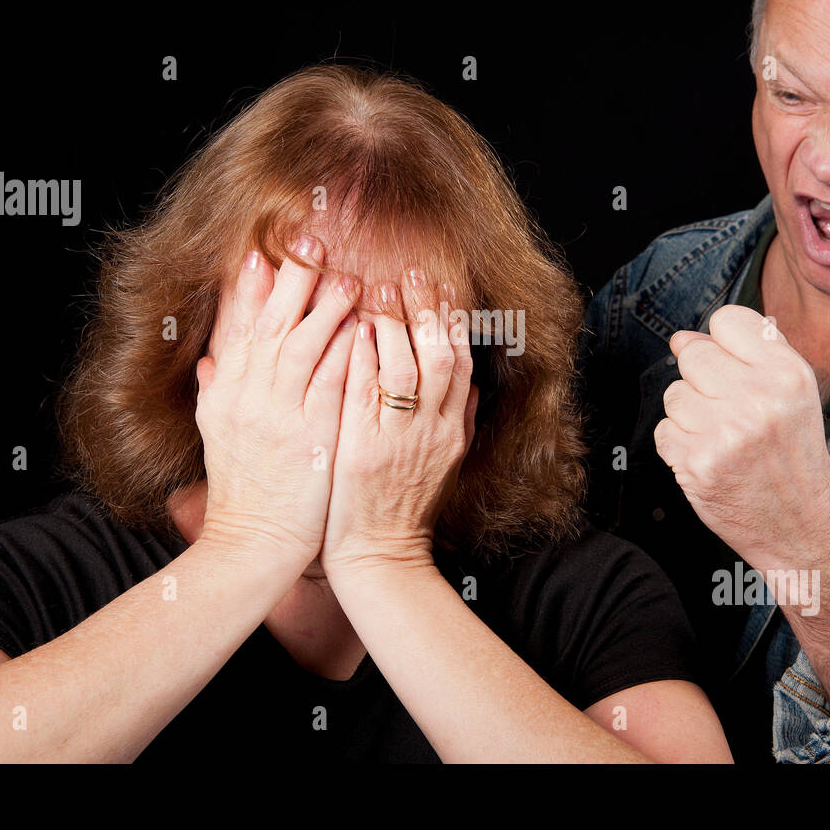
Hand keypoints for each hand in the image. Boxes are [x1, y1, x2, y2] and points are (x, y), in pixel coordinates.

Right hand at [193, 236, 359, 563]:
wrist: (252, 543)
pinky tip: (363, 327)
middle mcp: (247, 397)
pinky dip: (346, 349)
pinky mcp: (311, 435)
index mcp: (225, 394)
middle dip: (292, 279)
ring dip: (326, 306)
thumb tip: (211, 360)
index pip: (237, 328)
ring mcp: (278, 415)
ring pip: (303, 344)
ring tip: (348, 277)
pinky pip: (331, 381)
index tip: (262, 253)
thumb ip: (215, 392)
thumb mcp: (217, 436)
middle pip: (271, 324)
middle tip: (310, 242)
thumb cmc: (243, 491)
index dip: (250, 288)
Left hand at [321, 271, 477, 578]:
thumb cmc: (405, 509)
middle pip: (440, 356)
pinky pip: (366, 396)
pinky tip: (355, 331)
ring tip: (377, 289)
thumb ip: (462, 421)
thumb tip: (474, 387)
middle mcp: (432, 431)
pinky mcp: (364, 452)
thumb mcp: (446, 464)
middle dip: (426, 309)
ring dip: (394, 325)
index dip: (452, 320)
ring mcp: (399, 440)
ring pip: (406, 370)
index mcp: (452, 430)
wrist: (380, 558)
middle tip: (410, 272)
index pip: (461, 362)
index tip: (440, 285)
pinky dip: (364, 360)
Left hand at [653, 304, 829, 569]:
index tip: (733, 368)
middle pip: (693, 355)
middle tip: (729, 412)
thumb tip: (683, 337)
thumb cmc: (793, 459)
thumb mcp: (795, 395)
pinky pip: (664, 431)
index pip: (726, 320)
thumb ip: (748, 355)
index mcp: (788, 374)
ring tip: (723, 439)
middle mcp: (758, 398)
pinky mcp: (698, 463)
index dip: (722, 343)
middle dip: (702, 381)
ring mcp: (725, 432)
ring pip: (674, 394)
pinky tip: (710, 459)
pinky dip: (679, 446)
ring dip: (689, 416)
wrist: (801, 529)